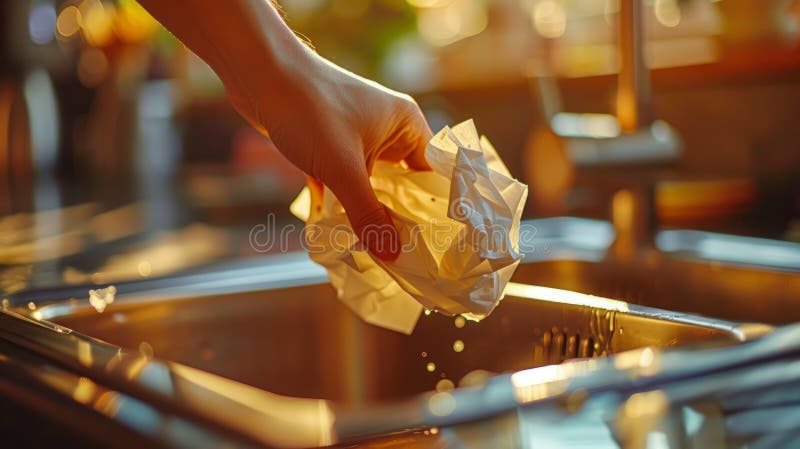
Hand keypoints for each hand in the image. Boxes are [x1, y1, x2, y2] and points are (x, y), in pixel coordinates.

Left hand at [224, 50, 431, 260]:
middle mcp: (389, 130)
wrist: (258, 74)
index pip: (434, 175)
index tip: (435, 245)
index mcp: (406, 125)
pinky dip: (341, 203)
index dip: (433, 210)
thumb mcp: (343, 169)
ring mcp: (359, 137)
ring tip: (373, 252)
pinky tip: (336, 232)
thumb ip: (367, 214)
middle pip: (403, 184)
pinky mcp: (332, 145)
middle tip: (403, 258)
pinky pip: (345, 181)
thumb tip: (391, 256)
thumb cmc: (309, 109)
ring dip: (366, 212)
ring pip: (371, 185)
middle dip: (398, 218)